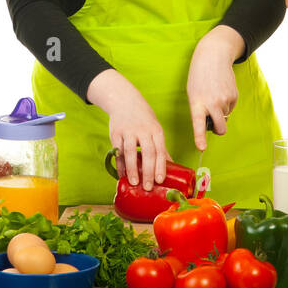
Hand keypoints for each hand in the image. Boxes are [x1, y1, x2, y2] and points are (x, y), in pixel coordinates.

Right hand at [87, 68, 166, 190]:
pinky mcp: (116, 133)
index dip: (160, 166)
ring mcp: (128, 131)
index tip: (160, 180)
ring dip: (132, 169)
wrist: (124, 101)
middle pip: (148, 153)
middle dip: (148, 171)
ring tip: (134, 183)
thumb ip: (160, 147)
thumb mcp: (155, 129)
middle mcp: (143, 131)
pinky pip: (118, 151)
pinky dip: (120, 164)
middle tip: (148, 187)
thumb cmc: (143, 119)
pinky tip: (122, 174)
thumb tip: (171, 166)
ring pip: (131, 153)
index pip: (160, 151)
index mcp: (156, 131)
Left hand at [186, 26, 243, 150]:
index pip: (198, 124)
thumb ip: (199, 109)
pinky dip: (227, 103)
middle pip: (220, 128)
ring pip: (225, 117)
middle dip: (219, 131)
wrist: (213, 56)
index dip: (200, 137)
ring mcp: (225, 99)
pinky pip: (231, 108)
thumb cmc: (199, 77)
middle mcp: (212, 103)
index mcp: (197, 102)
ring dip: (221, 111)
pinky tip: (222, 90)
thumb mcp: (193, 93)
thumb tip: (212, 124)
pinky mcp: (234, 96)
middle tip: (215, 127)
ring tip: (215, 94)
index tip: (201, 148)